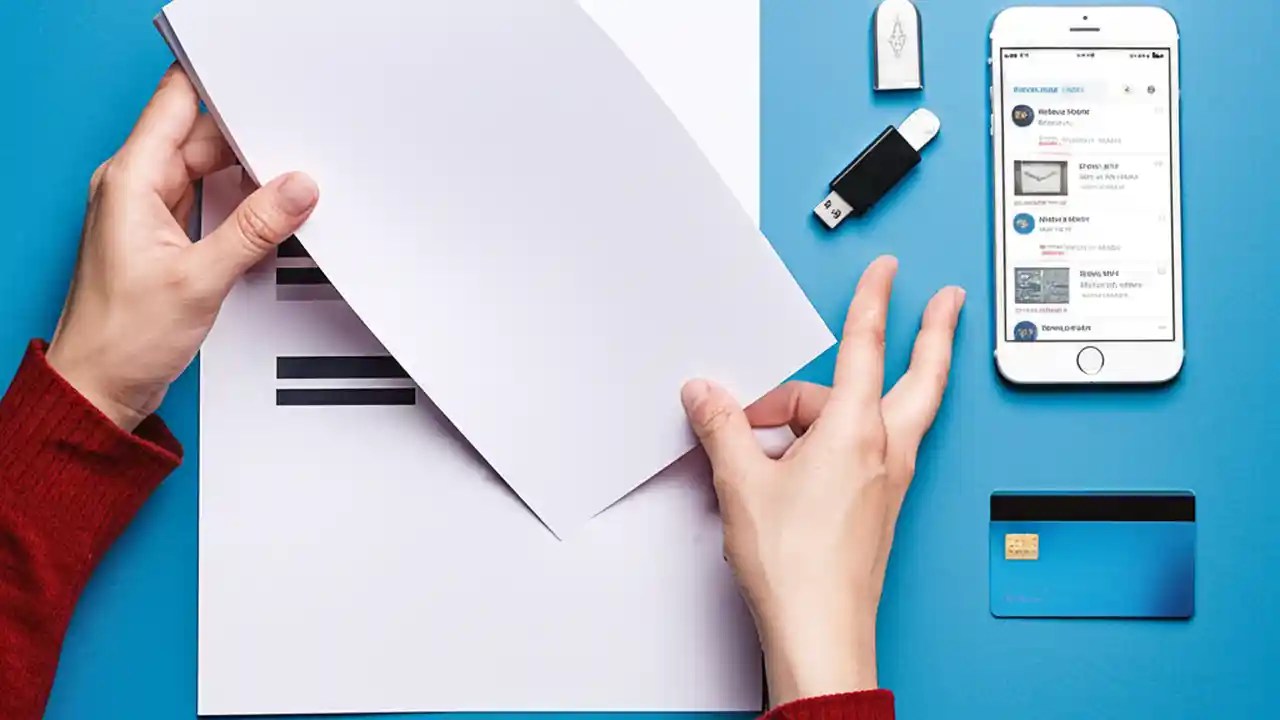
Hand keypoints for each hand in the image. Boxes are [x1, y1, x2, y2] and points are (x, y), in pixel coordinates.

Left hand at [47, 66, 318, 430]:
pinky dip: (236, 204)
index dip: (220, 88)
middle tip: (295, 150)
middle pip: (201, 135)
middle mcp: (134, 187)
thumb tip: (297, 189)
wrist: (102, 388)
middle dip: (249, 140)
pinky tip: (264, 216)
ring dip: (245, 175)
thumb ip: (255, 228)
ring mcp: (147, 210)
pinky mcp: (163, 235)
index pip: (177, 104)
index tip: (265, 90)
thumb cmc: (122, 338)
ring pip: (207, 168)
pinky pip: (206, 199)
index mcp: (130, 180)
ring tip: (286, 185)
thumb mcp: (202, 279)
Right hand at [680, 256, 963, 705]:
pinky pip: (874, 449)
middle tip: (945, 304)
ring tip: (792, 410)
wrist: (820, 630)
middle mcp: (885, 452)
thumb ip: (722, 428)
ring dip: (872, 390)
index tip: (886, 271)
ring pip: (894, 414)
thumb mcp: (742, 484)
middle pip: (920, 376)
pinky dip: (847, 434)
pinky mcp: (880, 505)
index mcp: (854, 433)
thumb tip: (705, 396)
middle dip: (934, 334)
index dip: (874, 300)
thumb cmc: (795, 568)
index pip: (865, 347)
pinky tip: (801, 452)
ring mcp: (889, 481)